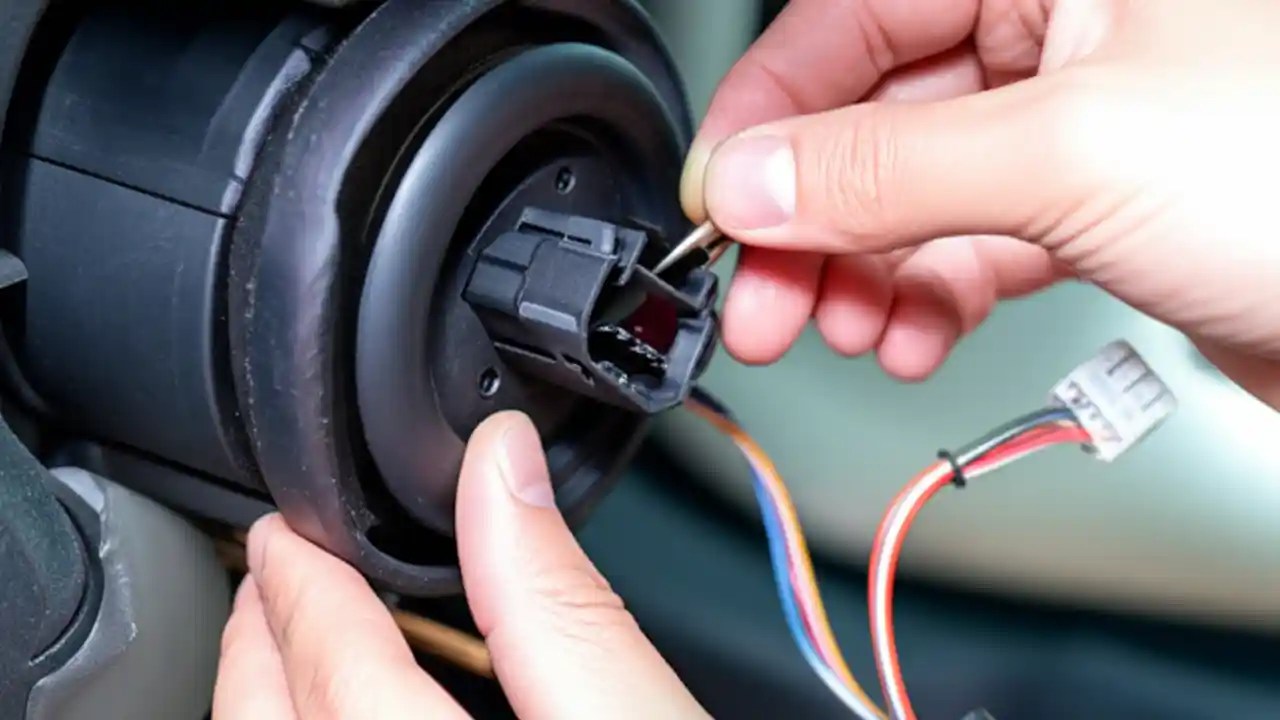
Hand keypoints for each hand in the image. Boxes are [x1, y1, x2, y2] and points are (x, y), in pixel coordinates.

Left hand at [212, 411, 706, 719]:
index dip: (302, 584)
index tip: (287, 532)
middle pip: (266, 719)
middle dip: (260, 636)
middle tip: (272, 571)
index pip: (328, 666)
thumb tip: (505, 459)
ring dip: (275, 695)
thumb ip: (567, 598)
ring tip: (294, 639)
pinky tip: (349, 717)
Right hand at [682, 0, 1279, 408]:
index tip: (722, 202)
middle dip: (810, 215)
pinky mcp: (1099, 200)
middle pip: (875, 111)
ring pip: (918, 185)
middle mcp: (1065, 22)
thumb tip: (754, 180)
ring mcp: (1078, 116)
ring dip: (865, 267)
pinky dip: (933, 290)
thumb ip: (885, 168)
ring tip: (844, 326)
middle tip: (761, 294)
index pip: (851, 16)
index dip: (772, 115)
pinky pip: (977, 236)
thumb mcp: (1068, 154)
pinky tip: (914, 332)